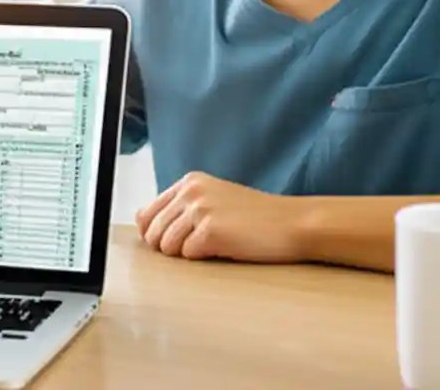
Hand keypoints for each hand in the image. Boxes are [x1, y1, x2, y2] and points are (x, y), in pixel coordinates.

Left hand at [135, 171, 307, 262]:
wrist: (293, 223)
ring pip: (167, 246)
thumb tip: (146, 228)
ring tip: (213, 246)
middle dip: (168, 248)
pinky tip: (224, 248)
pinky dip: (203, 258)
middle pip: (152, 232)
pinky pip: (188, 255)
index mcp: (189, 181)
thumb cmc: (256, 218)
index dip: (153, 235)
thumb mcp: (215, 200)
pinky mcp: (211, 230)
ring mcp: (200, 209)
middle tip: (197, 248)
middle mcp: (191, 191)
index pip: (146, 213)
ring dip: (187, 254)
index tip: (170, 244)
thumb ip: (183, 208)